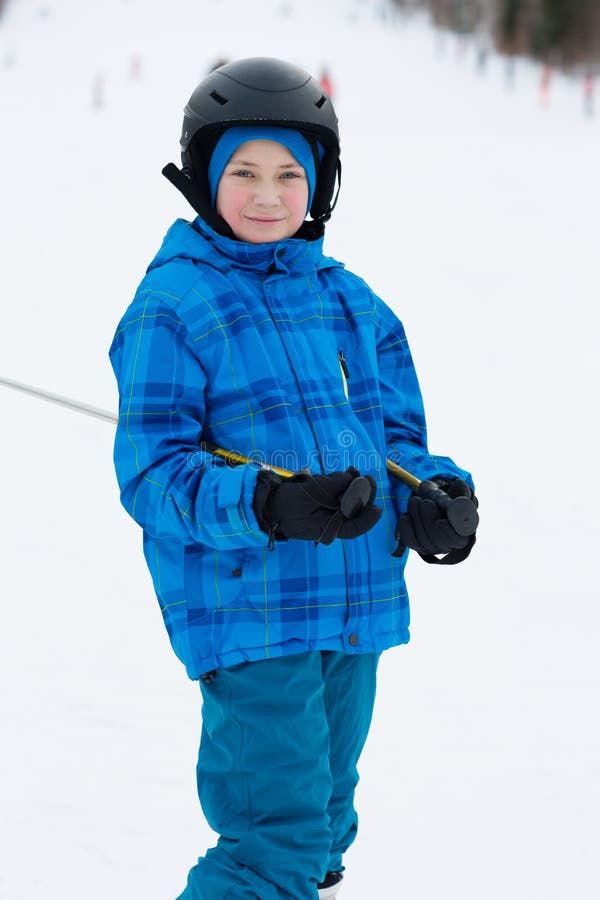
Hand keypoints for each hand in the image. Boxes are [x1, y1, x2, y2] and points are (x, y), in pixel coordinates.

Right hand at [254, 467, 381, 545]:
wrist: (270, 505)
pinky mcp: (327, 502)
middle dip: (363, 494)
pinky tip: (343, 474)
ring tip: (350, 472)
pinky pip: (341, 492)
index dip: (368, 519)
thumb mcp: (307, 496)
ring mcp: (330, 512)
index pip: (354, 528)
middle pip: (356, 510)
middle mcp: (332, 522)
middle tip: (368, 478)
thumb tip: (351, 478)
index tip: (378, 509)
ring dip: (351, 484)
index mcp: (328, 528)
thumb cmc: (287, 505)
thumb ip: (330, 487)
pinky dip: (343, 483)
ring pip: (350, 498)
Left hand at [393, 477, 477, 563]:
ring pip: (422, 540)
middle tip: (423, 501)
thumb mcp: (458, 491)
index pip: (457, 540)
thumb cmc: (451, 497)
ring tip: (415, 501)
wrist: (437, 502)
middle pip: (437, 541)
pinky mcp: (420, 546)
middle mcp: (450, 545)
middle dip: (427, 520)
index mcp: (465, 533)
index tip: (439, 522)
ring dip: (416, 518)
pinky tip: (405, 516)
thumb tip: (458, 485)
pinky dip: (405, 528)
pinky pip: (410, 541)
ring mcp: (434, 548)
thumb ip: (460, 490)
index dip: (448, 534)